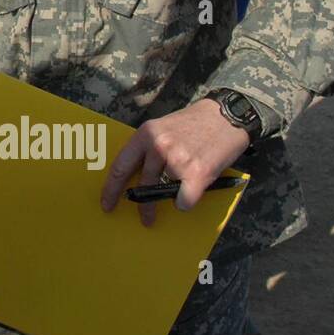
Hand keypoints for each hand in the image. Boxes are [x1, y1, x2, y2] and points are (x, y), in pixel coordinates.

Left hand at [100, 98, 251, 225]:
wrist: (226, 116)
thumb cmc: (192, 124)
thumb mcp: (161, 128)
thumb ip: (147, 149)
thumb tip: (134, 178)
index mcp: (145, 135)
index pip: (120, 167)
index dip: (111, 189)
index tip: (107, 204)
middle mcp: (158, 146)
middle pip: (142, 185)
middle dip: (143, 206)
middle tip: (145, 219)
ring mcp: (177, 160)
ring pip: (166, 193)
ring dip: (174, 196)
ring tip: (186, 184)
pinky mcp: (197, 173)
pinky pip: (184, 200)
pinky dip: (188, 201)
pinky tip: (194, 190)